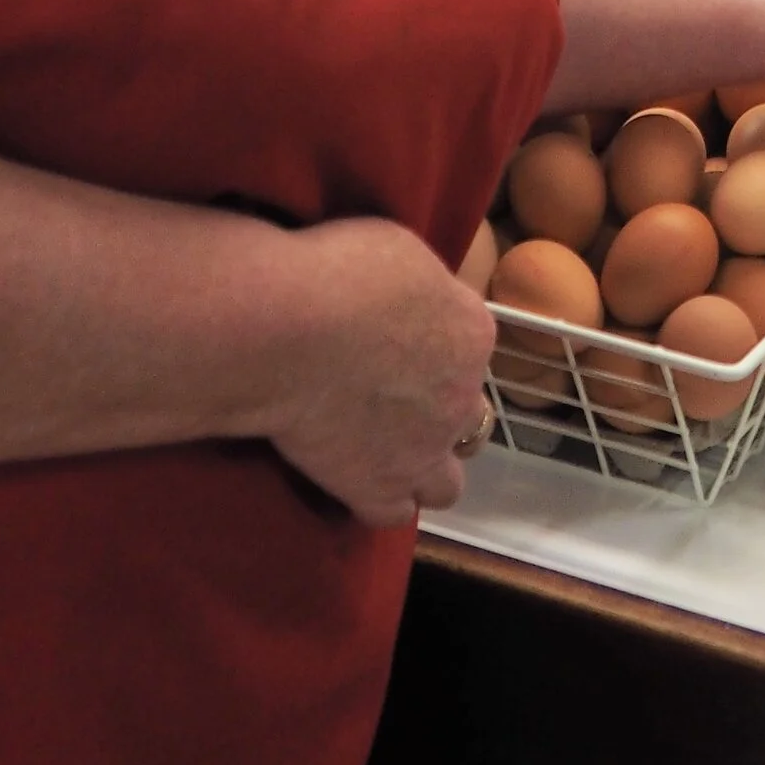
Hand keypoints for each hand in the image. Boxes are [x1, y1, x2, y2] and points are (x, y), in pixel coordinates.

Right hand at [257, 216, 496, 525]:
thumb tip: (418, 300)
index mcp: (472, 332)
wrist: (291, 325)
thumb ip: (424, 287)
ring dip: (423, 468)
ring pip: (446, 483)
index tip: (396, 334)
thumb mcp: (401, 250)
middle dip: (438, 409)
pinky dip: (380, 500)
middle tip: (391, 393)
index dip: (435, 342)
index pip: (470, 343)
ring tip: (385, 451)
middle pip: (468, 414)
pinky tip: (356, 480)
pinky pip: (394, 513)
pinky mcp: (376, 486)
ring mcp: (423, 450)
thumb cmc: (340, 271)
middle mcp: (461, 396)